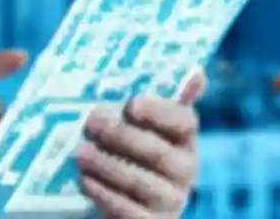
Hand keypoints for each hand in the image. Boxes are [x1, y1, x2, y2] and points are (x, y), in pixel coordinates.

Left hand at [76, 70, 206, 217]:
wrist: (123, 198)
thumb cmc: (128, 149)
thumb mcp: (139, 123)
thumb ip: (157, 101)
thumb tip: (198, 73)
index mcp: (185, 138)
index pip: (184, 121)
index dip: (159, 112)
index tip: (131, 105)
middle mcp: (184, 169)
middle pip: (157, 151)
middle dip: (122, 136)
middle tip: (92, 123)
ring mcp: (170, 199)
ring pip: (141, 182)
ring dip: (108, 165)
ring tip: (81, 153)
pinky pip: (129, 211)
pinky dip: (105, 194)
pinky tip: (85, 180)